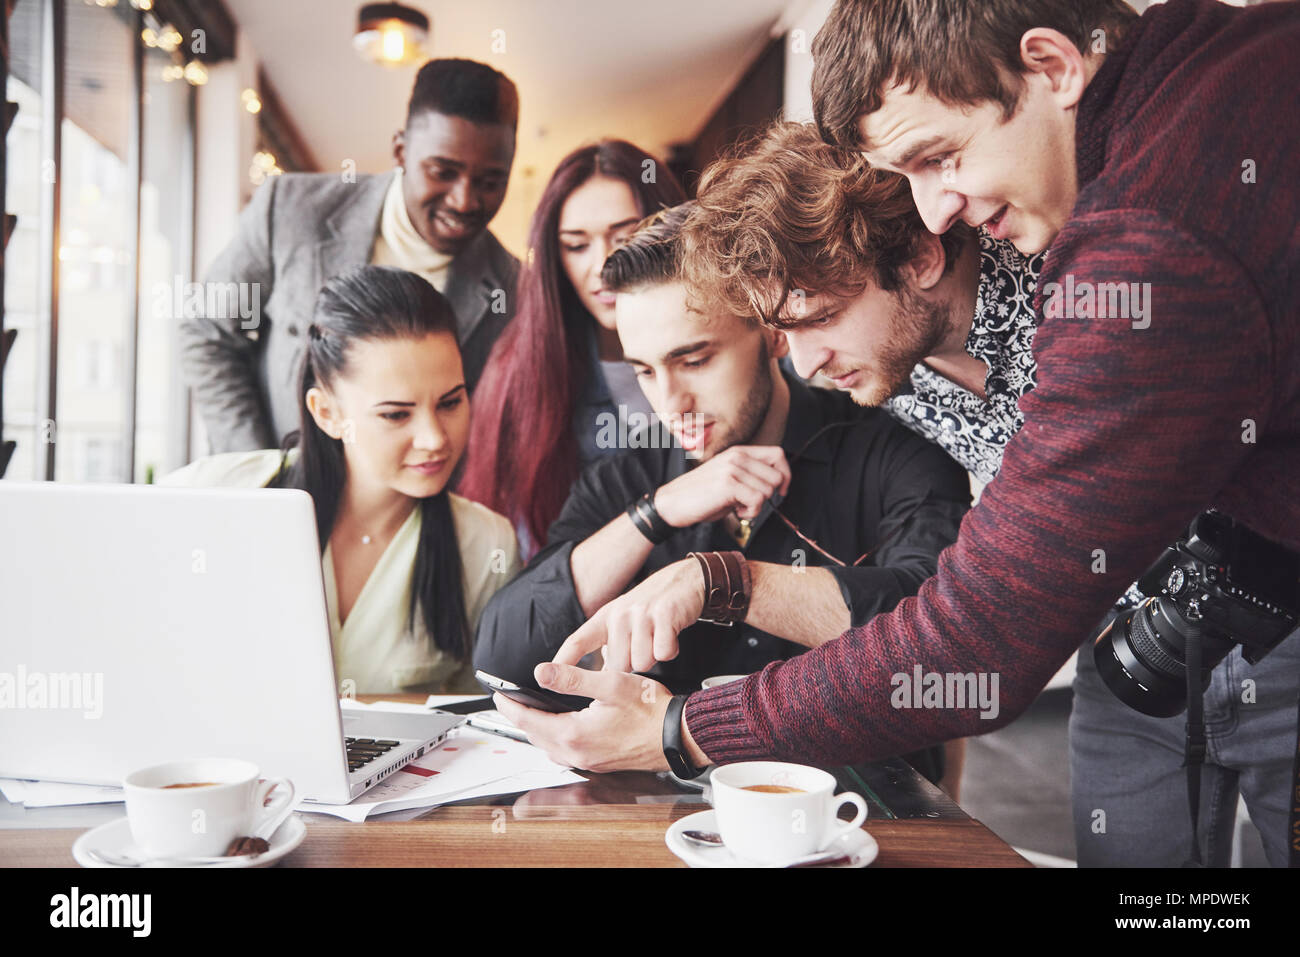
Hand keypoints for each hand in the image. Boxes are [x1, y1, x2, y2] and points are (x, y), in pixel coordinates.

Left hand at [491, 664, 673, 772]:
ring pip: (549, 747)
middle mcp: (578, 753)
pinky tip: (560, 726)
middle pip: (535, 736)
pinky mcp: (599, 763)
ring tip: (531, 712)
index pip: (528, 720)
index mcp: (575, 733)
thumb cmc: (651, 710)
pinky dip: (555, 738)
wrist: (678, 735)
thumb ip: (572, 678)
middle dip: (520, 718)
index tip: (498, 695)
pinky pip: (566, 752)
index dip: (510, 706)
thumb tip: (541, 672)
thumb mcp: (610, 683)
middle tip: (510, 701)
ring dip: (537, 730)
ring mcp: (589, 761)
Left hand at [553, 558, 705, 671]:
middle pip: (618, 666)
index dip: (561, 660)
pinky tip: (669, 637)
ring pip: (642, 662)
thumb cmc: (651, 606)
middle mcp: (620, 615)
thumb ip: (608, 643)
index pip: (578, 640)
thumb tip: (594, 673)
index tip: (544, 676)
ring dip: (652, 657)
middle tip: (643, 647)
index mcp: (606, 617)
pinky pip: (663, 653)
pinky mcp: (665, 616)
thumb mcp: (622, 618)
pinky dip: (670, 651)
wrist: (684, 580)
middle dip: (632, 666)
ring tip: (656, 640)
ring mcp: (642, 615)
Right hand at [653, 445, 790, 527]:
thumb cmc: (702, 496)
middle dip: (769, 496)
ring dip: (757, 507)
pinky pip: (757, 501)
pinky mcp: (728, 484)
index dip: (786, 474)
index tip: (781, 491)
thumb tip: (779, 483)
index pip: (778, 455)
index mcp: (739, 452)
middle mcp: (737, 456)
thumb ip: (750, 475)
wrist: (673, 503)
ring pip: (768, 491)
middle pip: (777, 476)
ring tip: (738, 507)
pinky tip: (735, 511)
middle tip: (749, 503)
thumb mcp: (729, 478)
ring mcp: (732, 468)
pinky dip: (750, 512)